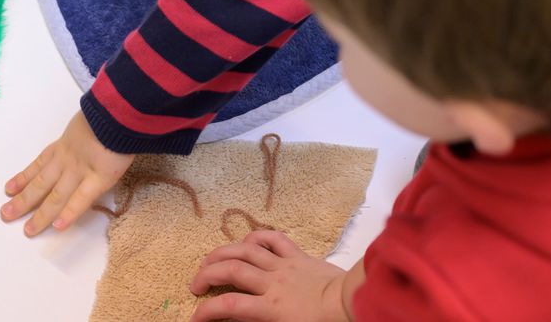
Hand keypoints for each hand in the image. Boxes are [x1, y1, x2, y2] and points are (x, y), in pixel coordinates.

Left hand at [1, 110, 133, 235]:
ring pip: (56, 196)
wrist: (118, 110)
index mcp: (64, 145)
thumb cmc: (107, 112)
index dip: (23, 178)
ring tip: (27, 231)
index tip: (8, 189)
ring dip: (40, 214)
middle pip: (40, 184)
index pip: (39, 164)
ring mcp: (80, 170)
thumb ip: (82, 133)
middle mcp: (66, 160)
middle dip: (22, 201)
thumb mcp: (87, 121)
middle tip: (5, 215)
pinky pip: (81, 200)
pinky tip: (57, 227)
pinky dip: (69, 214)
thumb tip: (84, 139)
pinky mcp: (99, 179)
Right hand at [189, 230, 350, 321]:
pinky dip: (255, 238)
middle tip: (195, 286)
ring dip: (221, 254)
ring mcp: (284, 265)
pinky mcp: (297, 256)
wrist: (356, 306)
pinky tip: (245, 244)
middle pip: (230, 271)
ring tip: (208, 262)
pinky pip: (272, 238)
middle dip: (206, 275)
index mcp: (271, 308)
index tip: (194, 319)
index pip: (228, 307)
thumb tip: (237, 319)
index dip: (205, 312)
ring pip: (244, 250)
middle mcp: (272, 283)